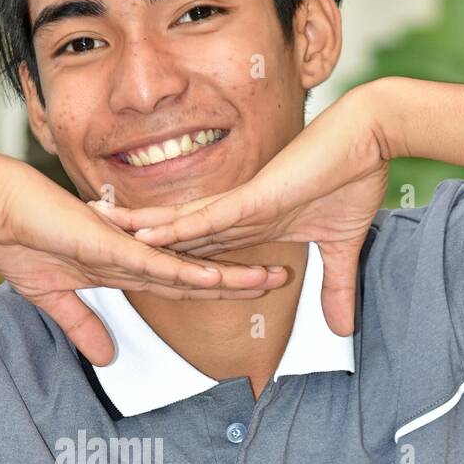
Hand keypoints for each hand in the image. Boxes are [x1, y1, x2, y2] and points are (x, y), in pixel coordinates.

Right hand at [0, 154, 288, 363]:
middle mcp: (134, 251)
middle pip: (198, 268)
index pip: (180, 277)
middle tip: (284, 278)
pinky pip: (159, 262)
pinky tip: (220, 281)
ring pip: (190, 264)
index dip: (214, 284)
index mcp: (123, 262)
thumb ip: (82, 326)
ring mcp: (126, 244)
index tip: (248, 289)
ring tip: (273, 278)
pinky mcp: (112, 242)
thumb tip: (106, 360)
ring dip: (231, 274)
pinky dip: (189, 272)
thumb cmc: (16, 238)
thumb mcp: (52, 297)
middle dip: (241, 276)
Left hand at [91, 86, 390, 335]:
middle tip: (88, 241)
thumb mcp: (342, 247)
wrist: (375, 136)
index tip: (132, 263)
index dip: (166, 255)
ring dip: (138, 231)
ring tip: (95, 233)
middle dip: (132, 240)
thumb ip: (336, 287)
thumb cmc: (357, 176)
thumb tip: (343, 328)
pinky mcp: (253, 198)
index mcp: (251, 221)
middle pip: (175, 233)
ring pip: (178, 224)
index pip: (200, 246)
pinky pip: (205, 219)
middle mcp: (236, 213)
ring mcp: (241, 205)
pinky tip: (143, 238)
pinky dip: (176, 230)